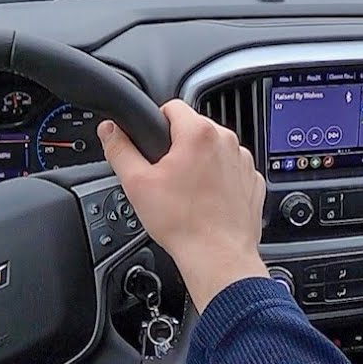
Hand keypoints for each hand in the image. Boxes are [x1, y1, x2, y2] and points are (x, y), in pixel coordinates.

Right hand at [98, 100, 267, 311]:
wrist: (218, 257)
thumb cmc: (182, 223)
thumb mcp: (137, 183)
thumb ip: (120, 150)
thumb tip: (109, 130)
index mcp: (199, 133)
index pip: (172, 106)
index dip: (155, 122)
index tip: (151, 145)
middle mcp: (227, 141)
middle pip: (194, 128)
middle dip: (177, 146)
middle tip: (165, 176)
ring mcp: (244, 162)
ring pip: (214, 150)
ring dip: (199, 162)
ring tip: (186, 192)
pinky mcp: (253, 182)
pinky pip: (231, 170)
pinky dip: (219, 180)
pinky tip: (205, 201)